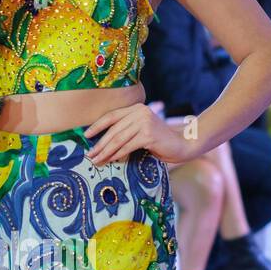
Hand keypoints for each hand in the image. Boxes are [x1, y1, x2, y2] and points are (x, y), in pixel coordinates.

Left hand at [85, 103, 201, 166]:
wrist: (183, 144)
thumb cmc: (161, 141)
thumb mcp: (142, 131)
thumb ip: (127, 131)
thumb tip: (104, 143)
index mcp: (136, 108)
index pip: (112, 116)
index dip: (97, 125)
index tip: (86, 135)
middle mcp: (140, 112)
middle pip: (113, 129)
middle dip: (99, 144)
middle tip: (90, 154)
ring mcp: (144, 122)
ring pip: (118, 139)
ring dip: (105, 152)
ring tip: (96, 160)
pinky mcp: (148, 135)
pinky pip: (127, 146)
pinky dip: (117, 155)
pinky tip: (110, 161)